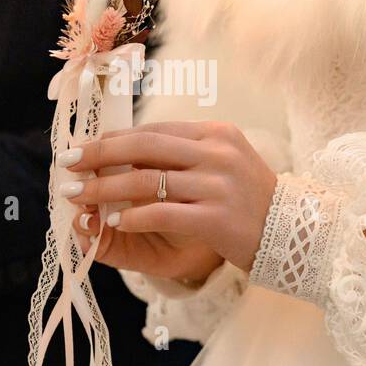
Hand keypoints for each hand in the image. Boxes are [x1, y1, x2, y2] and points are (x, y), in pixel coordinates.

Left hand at [63, 121, 276, 281]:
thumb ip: (183, 156)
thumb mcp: (223, 164)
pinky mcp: (216, 218)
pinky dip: (132, 216)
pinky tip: (112, 221)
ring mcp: (218, 185)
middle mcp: (216, 153)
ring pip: (146, 181)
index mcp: (215, 134)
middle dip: (99, 154)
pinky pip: (163, 213)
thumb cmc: (251, 202)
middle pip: (143, 148)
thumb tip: (127, 155)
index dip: (113, 138)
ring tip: (77, 196)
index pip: (153, 131)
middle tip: (68, 163)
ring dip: (104, 188)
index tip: (84, 147)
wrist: (296, 234)